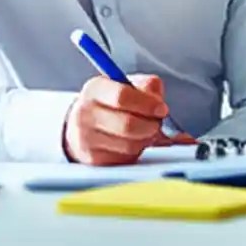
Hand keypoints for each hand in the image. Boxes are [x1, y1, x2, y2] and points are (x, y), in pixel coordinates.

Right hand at [63, 74, 181, 165]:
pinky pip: (126, 159)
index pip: (121, 96)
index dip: (147, 104)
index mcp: (94, 89)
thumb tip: (159, 103)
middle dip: (150, 125)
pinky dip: (136, 152)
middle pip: (127, 125)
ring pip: (130, 145)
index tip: (161, 109)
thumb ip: (148, 87)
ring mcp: (86, 139)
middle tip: (157, 123)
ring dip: (145, 140)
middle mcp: (85, 114)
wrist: (84, 124)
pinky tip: (133, 142)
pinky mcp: (93, 160)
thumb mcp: (128, 85)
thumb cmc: (112, 103)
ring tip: (145, 132)